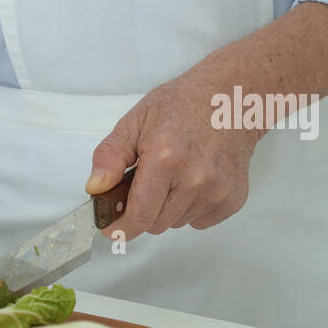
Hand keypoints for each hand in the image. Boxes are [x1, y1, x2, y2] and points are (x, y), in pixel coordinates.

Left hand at [84, 73, 259, 241]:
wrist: (229, 100)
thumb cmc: (183, 106)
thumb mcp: (136, 121)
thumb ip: (110, 156)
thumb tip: (95, 188)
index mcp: (166, 158)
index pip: (139, 215)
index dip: (120, 226)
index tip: (111, 227)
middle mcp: (194, 179)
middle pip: (156, 224)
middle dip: (144, 209)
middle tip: (147, 181)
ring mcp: (217, 191)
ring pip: (176, 223)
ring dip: (168, 207)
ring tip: (175, 174)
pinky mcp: (232, 199)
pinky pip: (199, 221)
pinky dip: (190, 207)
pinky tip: (194, 179)